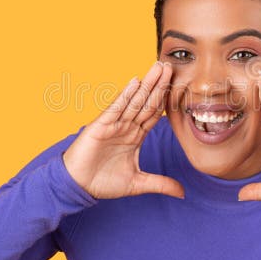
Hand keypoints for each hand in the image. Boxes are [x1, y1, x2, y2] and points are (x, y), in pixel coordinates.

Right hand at [61, 61, 184, 199]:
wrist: (77, 186)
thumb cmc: (103, 182)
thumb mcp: (138, 184)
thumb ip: (160, 184)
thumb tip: (182, 193)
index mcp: (135, 136)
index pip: (154, 114)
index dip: (166, 100)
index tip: (179, 86)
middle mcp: (126, 126)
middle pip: (146, 102)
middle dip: (159, 85)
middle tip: (171, 66)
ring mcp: (114, 124)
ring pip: (134, 101)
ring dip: (146, 84)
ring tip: (158, 67)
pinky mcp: (100, 126)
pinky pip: (115, 108)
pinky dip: (125, 95)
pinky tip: (135, 82)